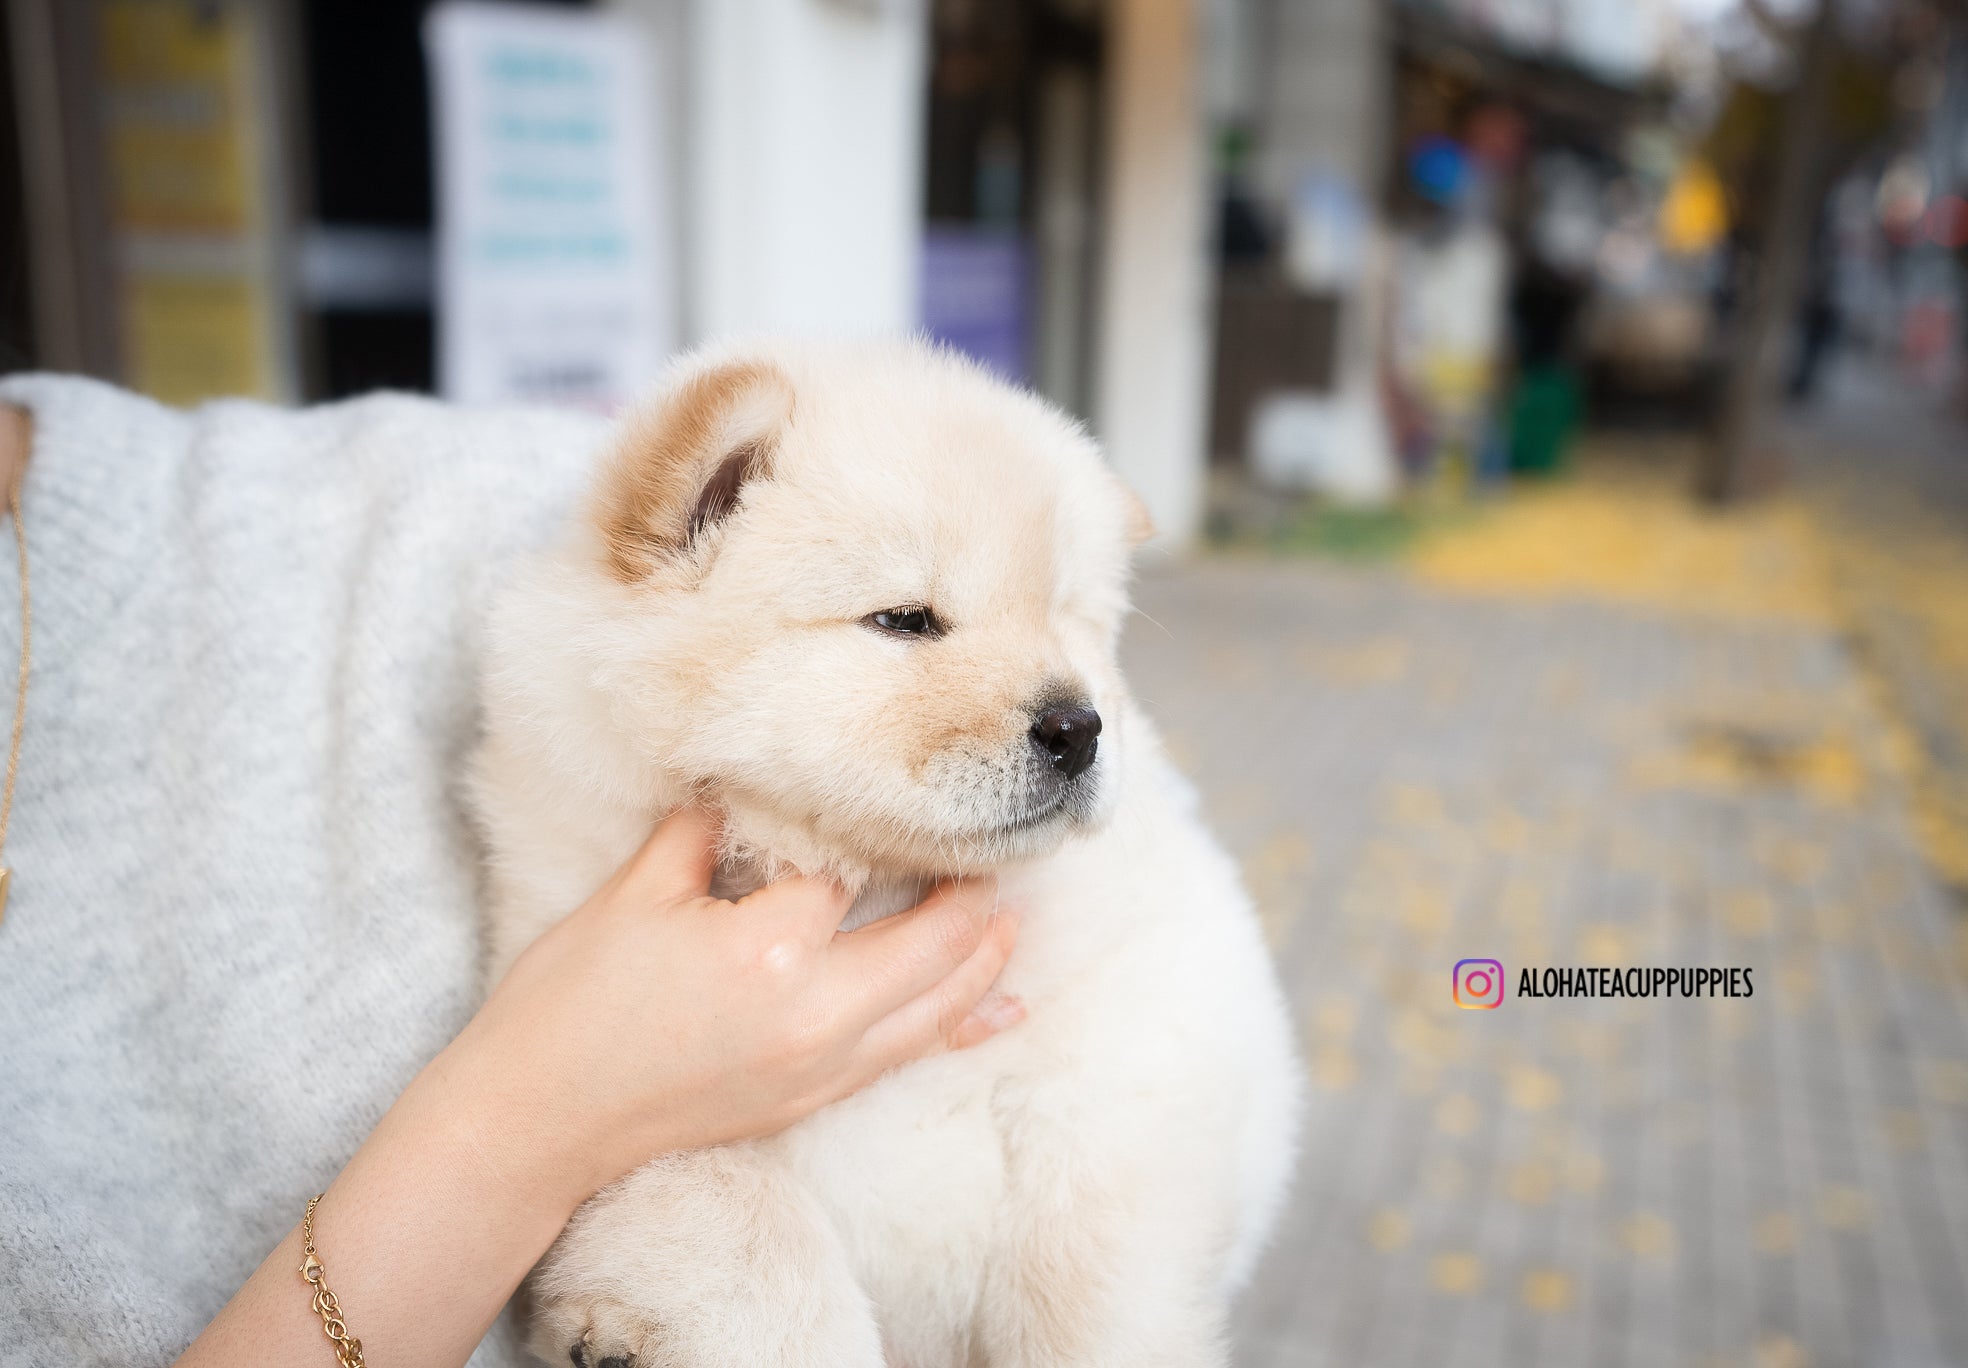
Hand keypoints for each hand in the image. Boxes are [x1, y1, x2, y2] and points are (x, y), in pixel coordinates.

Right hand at [450, 806, 1023, 1205]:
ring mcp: (822, 1066)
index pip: (854, 867)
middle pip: (931, 939)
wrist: (536, 1122)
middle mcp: (816, 1013)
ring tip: (1014, 910)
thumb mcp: (636, 892)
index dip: (874, 824)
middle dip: (969, 891)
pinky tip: (1005, 1009)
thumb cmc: (570, 1004)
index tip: (899, 787)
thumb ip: (706, 830)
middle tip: (999, 843)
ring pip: (938, 1005)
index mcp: (770, 948)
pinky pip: (910, 1054)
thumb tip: (747, 780)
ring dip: (984, 955)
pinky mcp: (813, 1100)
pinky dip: (963, 1024)